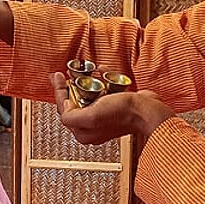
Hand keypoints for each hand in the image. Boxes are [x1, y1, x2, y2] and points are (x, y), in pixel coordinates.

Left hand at [51, 72, 173, 144]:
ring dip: (86, 81)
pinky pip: (103, 92)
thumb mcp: (90, 116)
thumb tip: (65, 106)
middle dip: (70, 86)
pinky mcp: (115, 108)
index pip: (63, 110)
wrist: (148, 111)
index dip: (58, 91)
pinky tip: (103, 72)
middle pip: (74, 103)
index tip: (57, 77)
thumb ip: (71, 115)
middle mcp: (92, 127)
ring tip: (84, 71)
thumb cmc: (123, 114)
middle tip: (65, 73)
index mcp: (83, 132)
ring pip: (88, 96)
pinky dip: (102, 80)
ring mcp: (104, 117)